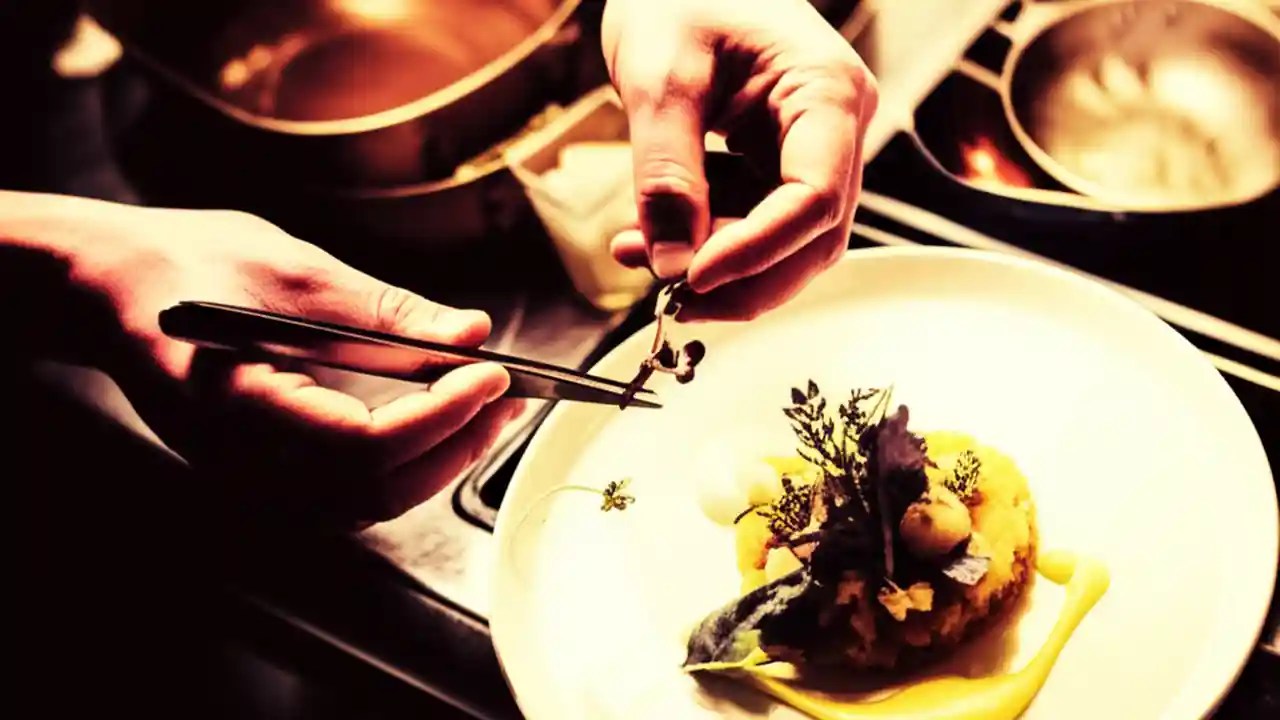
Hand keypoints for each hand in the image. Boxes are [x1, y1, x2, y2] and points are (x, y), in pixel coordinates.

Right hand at [59, 199, 520, 526]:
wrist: (111, 288)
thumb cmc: (187, 264)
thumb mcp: (294, 269)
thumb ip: (386, 310)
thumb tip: (470, 333)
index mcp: (239, 403)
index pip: (362, 444)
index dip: (439, 417)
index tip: (490, 373)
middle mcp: (241, 460)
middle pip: (375, 488)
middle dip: (456, 442)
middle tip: (507, 392)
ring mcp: (248, 476)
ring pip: (367, 503)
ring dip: (438, 460)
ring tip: (486, 407)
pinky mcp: (262, 473)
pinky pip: (346, 495)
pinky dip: (404, 466)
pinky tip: (437, 425)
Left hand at [603, 0, 877, 319]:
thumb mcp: (658, 77)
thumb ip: (666, 171)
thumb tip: (671, 262)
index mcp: (826, 90)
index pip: (814, 199)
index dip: (757, 250)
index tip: (692, 277)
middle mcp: (836, 126)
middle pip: (813, 237)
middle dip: (743, 278)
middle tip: (671, 297)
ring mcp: (813, 147)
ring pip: (786, 243)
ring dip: (717, 264)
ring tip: (637, 253)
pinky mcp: (780, 163)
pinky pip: (755, 222)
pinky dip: (706, 240)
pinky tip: (651, 234)